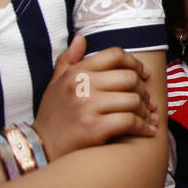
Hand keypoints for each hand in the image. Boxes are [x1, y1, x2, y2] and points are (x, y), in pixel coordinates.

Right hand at [32, 36, 157, 161]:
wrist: (39, 149)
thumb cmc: (53, 115)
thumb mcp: (55, 83)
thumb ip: (68, 60)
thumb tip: (81, 38)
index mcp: (76, 72)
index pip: (115, 55)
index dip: (135, 64)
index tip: (144, 75)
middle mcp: (82, 85)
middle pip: (130, 78)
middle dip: (144, 91)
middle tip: (148, 102)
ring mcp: (87, 106)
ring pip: (133, 100)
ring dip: (145, 111)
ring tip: (147, 118)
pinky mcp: (93, 127)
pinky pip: (130, 121)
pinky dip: (142, 127)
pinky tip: (146, 131)